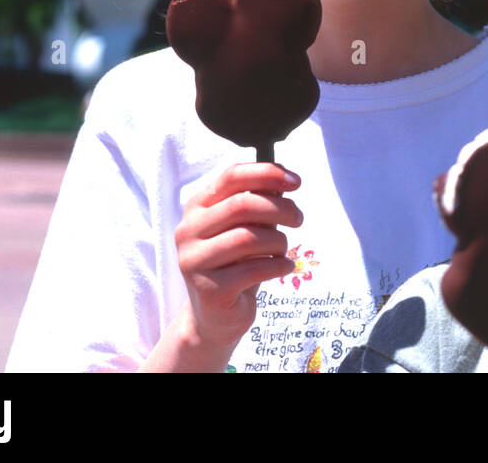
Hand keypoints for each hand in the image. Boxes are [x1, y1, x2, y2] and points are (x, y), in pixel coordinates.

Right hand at [142, 163, 302, 371]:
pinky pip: (254, 269)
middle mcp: (188, 230)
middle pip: (243, 205)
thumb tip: (286, 181)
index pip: (232, 176)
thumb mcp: (244, 227)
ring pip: (249, 238)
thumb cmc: (235, 262)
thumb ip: (258, 203)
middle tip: (299, 219)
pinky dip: (279, 265)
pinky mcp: (208, 289)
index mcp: (197, 207)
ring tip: (283, 250)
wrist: (215, 314)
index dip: (267, 173)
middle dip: (281, 209)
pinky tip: (285, 266)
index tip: (296, 181)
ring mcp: (194, 261)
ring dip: (279, 241)